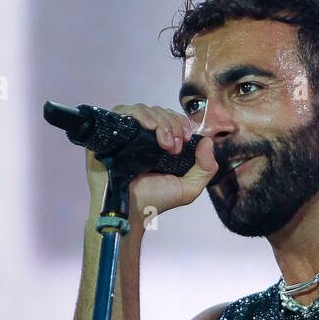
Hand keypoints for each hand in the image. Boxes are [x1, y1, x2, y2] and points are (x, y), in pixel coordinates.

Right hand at [86, 103, 218, 224]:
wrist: (131, 209)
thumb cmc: (156, 200)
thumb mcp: (189, 188)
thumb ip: (206, 168)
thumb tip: (208, 141)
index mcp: (159, 144)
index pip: (171, 118)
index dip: (181, 123)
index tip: (187, 138)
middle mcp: (142, 136)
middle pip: (159, 112)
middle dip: (172, 124)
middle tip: (174, 147)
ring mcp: (125, 133)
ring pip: (144, 110)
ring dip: (160, 122)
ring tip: (164, 143)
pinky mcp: (110, 133)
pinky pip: (123, 112)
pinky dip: (139, 114)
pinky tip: (148, 126)